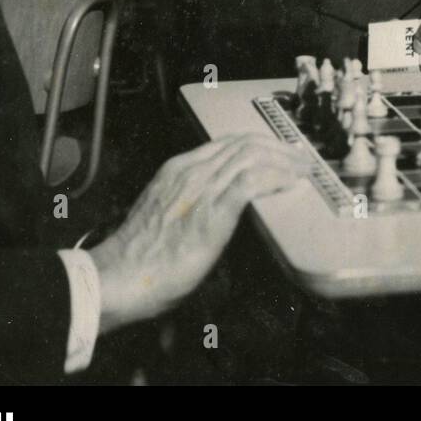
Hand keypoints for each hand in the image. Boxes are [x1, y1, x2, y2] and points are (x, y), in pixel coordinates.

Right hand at [89, 134, 302, 333]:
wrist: (119, 277)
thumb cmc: (139, 257)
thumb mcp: (165, 213)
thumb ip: (188, 201)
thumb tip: (215, 206)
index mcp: (178, 169)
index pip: (227, 143)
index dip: (258, 144)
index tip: (278, 151)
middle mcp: (191, 171)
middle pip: (245, 143)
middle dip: (277, 147)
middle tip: (299, 157)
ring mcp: (202, 188)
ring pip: (252, 156)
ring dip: (284, 160)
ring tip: (302, 169)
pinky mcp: (212, 211)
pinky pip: (253, 182)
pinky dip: (276, 178)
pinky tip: (290, 183)